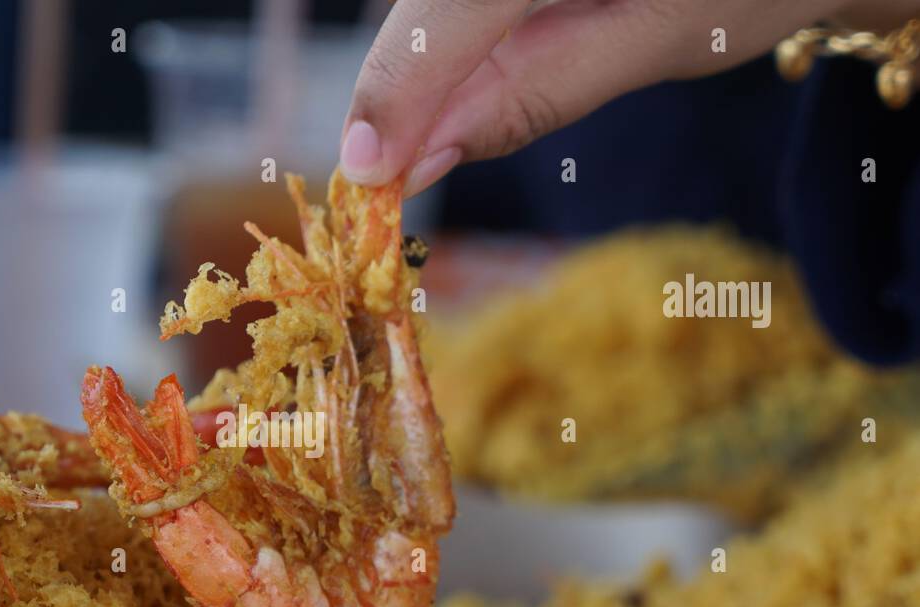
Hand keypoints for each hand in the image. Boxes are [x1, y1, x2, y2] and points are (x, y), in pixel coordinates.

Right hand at [339, 0, 919, 195]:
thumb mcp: (656, 40)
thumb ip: (534, 92)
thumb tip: (419, 160)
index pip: (452, 10)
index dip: (399, 87)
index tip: (366, 169)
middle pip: (427, 5)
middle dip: (401, 86)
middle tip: (382, 174)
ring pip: (429, 4)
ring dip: (416, 69)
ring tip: (417, 141)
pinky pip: (454, 3)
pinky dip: (444, 43)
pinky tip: (454, 91)